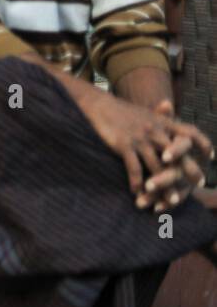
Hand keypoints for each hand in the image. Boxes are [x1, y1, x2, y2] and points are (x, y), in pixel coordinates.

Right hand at [74, 87, 210, 209]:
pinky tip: (137, 192)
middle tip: (197, 184)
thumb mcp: (146, 112)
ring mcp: (140, 138)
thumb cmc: (123, 111)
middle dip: (189, 170)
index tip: (210, 156)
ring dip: (165, 186)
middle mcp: (155, 131)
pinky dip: (137, 182)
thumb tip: (171, 108)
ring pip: (158, 166)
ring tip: (170, 201)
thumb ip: (161, 115)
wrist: (100, 105)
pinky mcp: (124, 145)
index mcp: (163, 122)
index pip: (190, 132)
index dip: (203, 143)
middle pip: (178, 154)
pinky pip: (134, 167)